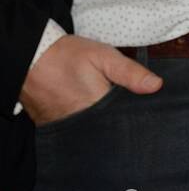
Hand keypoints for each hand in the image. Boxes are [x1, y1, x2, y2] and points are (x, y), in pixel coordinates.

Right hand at [20, 34, 162, 126]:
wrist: (30, 57)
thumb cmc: (68, 55)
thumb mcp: (103, 56)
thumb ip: (129, 73)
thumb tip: (156, 86)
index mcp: (97, 107)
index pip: (124, 124)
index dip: (136, 122)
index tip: (148, 119)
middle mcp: (81, 123)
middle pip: (108, 134)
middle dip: (120, 128)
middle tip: (130, 119)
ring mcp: (65, 128)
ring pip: (92, 136)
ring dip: (102, 130)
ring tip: (112, 120)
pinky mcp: (53, 128)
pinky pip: (75, 134)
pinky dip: (85, 128)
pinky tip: (92, 120)